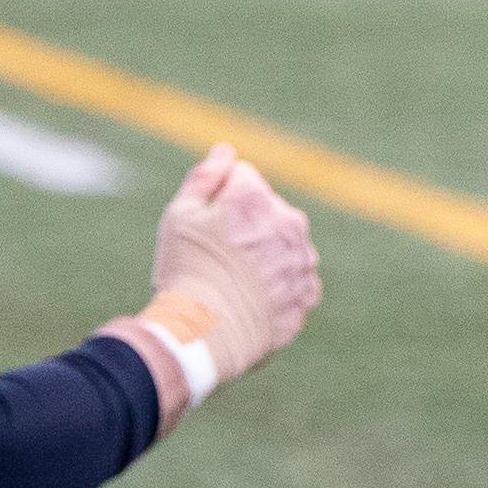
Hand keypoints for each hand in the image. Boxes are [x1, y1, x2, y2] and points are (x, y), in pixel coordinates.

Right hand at [136, 143, 320, 401]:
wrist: (203, 336)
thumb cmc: (185, 273)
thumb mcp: (179, 215)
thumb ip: (206, 176)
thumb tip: (225, 150)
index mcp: (255, 197)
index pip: (243, 178)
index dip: (219, 200)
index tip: (206, 227)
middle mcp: (289, 223)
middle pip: (268, 210)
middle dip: (248, 225)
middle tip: (218, 257)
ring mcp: (303, 260)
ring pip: (284, 244)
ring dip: (266, 254)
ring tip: (234, 282)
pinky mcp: (308, 294)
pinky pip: (295, 279)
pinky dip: (278, 286)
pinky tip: (252, 300)